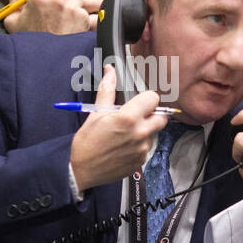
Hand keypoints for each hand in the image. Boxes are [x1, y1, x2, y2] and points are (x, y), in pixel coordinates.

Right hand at [4, 0, 98, 33]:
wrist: (46, 62)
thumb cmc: (29, 42)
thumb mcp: (14, 21)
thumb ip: (13, 0)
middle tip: (55, 1)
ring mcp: (70, 8)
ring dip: (70, 1)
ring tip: (62, 16)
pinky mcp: (82, 17)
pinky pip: (82, 8)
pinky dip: (78, 14)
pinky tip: (69, 24)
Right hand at [69, 65, 166, 190]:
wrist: (81, 170)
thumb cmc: (87, 142)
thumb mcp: (96, 113)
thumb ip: (107, 90)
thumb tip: (110, 71)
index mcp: (128, 118)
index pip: (153, 98)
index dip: (146, 99)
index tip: (139, 102)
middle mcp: (139, 134)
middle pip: (161, 117)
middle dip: (152, 114)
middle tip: (136, 117)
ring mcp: (142, 149)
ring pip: (154, 134)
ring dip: (144, 131)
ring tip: (125, 135)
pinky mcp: (141, 161)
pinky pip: (147, 148)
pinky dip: (139, 145)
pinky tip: (124, 146)